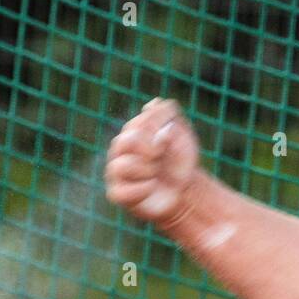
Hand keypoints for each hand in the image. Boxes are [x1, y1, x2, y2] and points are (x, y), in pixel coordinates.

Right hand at [105, 97, 200, 225]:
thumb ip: (172, 120)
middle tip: (160, 156)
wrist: (182, 191)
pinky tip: (151, 187)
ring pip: (124, 165)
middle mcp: (120, 148)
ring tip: (155, 174)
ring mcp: (115, 170)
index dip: (161, 129)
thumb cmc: (179, 162)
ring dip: (149, 171)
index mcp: (133, 130)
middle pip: (127, 140)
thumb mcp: (183, 139)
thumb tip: (154, 106)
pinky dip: (144, 190)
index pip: (143, 120)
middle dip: (152, 150)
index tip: (171, 137)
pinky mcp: (116, 193)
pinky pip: (125, 191)